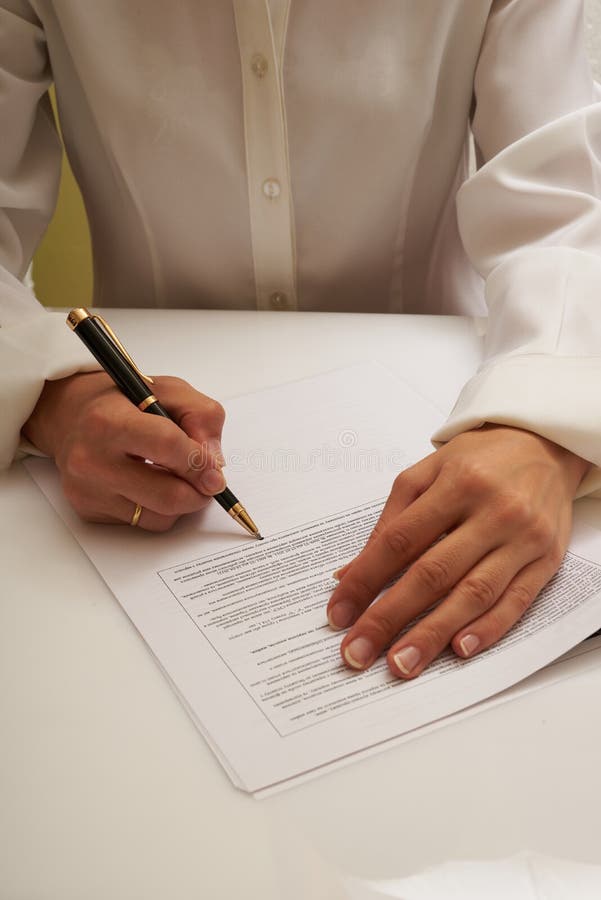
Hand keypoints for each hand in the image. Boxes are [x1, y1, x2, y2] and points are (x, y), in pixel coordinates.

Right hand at [23, 371, 225, 530]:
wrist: (71, 417)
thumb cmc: (123, 402)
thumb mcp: (168, 389)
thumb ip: (201, 415)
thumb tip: (214, 463)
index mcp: (108, 420)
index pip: (168, 446)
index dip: (200, 462)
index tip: (216, 471)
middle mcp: (90, 459)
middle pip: (167, 495)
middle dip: (199, 492)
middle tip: (207, 482)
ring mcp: (87, 490)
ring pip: (160, 517)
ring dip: (182, 502)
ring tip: (176, 476)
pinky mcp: (89, 511)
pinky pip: (143, 524)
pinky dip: (159, 509)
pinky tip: (150, 484)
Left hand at [327, 425, 589, 677]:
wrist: (545, 444)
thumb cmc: (479, 459)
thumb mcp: (427, 473)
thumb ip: (390, 522)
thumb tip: (351, 574)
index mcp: (456, 484)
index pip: (399, 541)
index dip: (365, 580)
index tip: (339, 613)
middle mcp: (492, 511)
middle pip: (433, 574)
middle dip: (390, 617)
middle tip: (359, 652)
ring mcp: (523, 538)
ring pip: (474, 594)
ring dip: (433, 633)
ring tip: (401, 663)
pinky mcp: (546, 560)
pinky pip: (516, 602)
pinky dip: (487, 629)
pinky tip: (458, 649)